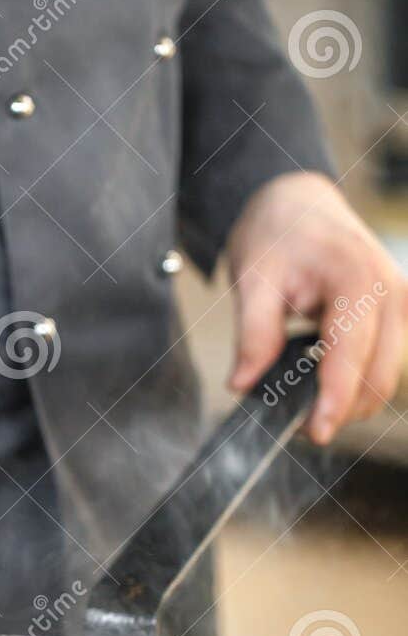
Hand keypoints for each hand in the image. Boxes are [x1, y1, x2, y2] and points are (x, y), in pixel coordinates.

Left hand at [227, 172, 407, 443]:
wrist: (299, 201)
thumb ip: (253, 334)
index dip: (333, 401)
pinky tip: (323, 380)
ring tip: (306, 402)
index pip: (351, 356)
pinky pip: (385, 363)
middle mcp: (391, 292)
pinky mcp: (398, 314)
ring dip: (351, 399)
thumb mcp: (252, 278)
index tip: (314, 434)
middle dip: (341, 408)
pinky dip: (357, 382)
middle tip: (297, 425)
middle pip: (378, 376)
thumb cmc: (277, 232)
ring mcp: (401, 303)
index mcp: (357, 279)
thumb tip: (243, 385)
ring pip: (386, 377)